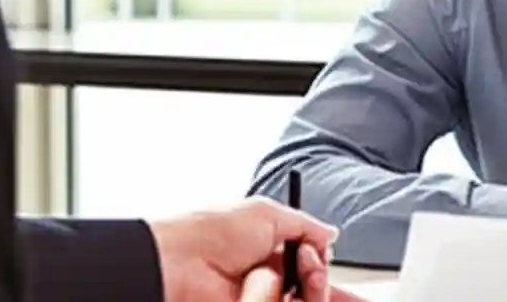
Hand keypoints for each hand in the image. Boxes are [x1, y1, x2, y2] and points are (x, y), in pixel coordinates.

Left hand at [150, 197, 359, 301]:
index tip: (323, 262)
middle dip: (318, 279)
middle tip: (310, 270)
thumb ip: (305, 225)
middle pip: (312, 289)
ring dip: (306, 292)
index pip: (308, 263)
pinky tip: (270, 291)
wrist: (177, 263)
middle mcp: (265, 276)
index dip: (322, 267)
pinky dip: (278, 300)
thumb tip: (330, 234)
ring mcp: (259, 297)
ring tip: (283, 281)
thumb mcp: (267, 214)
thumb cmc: (211, 231)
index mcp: (268, 247)